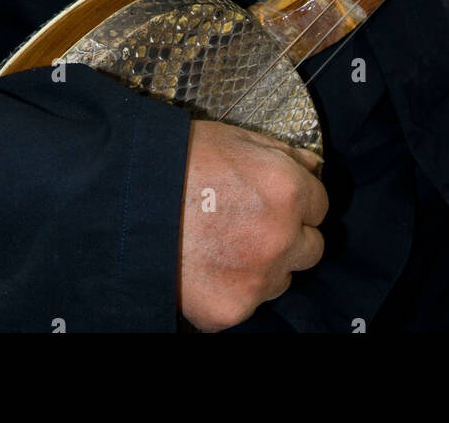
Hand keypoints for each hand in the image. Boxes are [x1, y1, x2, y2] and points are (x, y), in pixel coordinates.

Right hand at [178, 120, 327, 331]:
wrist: (128, 197)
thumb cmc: (179, 159)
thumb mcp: (236, 138)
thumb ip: (282, 153)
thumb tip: (311, 166)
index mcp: (288, 190)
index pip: (320, 205)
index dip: (297, 201)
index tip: (274, 201)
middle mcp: (282, 238)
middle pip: (310, 249)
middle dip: (288, 238)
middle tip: (251, 226)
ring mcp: (257, 279)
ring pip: (280, 280)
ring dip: (263, 266)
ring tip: (223, 245)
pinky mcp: (231, 309)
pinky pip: (245, 304)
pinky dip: (230, 290)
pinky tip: (205, 267)